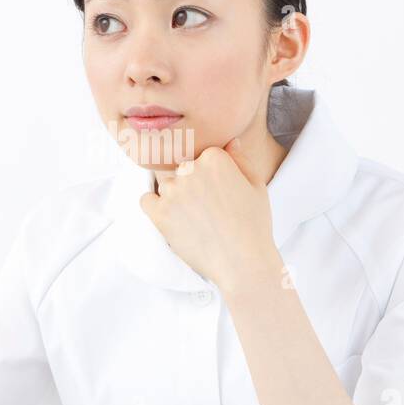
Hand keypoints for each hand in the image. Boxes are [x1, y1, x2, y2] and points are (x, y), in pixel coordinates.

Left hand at [139, 138, 281, 291]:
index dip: (210, 176)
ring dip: (175, 197)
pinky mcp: (159, 213)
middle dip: (192, 184)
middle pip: (183, 169)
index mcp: (215, 158)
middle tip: (207, 209)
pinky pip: (146, 200)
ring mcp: (173, 191)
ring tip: (194, 218)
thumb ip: (241, 160)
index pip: (203, 156)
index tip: (219, 193)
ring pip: (165, 184)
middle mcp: (191, 169)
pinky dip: (155, 207)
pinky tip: (172, 219)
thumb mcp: (256, 186)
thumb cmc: (254, 225)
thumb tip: (230, 141)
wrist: (242, 262)